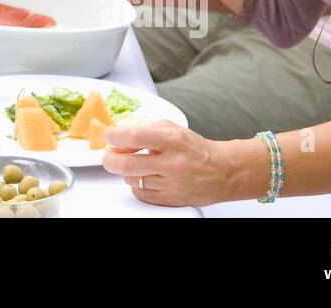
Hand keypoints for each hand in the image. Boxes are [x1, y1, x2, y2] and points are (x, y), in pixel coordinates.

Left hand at [101, 121, 248, 206]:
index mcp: (173, 141)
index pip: (135, 136)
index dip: (115, 136)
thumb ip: (145, 129)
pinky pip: (141, 194)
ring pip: (132, 180)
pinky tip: (144, 177)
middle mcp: (172, 163)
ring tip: (133, 164)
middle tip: (108, 155)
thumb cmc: (195, 148)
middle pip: (127, 164)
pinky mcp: (171, 200)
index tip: (109, 135)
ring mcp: (172, 184)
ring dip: (125, 171)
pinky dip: (136, 184)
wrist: (222, 171)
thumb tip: (120, 135)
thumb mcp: (172, 129)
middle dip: (110, 159)